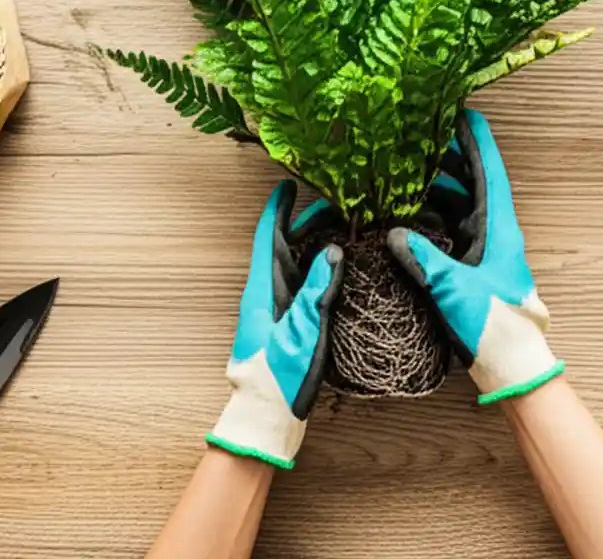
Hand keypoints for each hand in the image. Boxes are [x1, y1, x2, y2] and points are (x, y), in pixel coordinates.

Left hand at [207, 180, 344, 468]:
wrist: (264, 417)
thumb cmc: (277, 377)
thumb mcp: (300, 331)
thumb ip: (315, 291)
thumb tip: (332, 251)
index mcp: (262, 291)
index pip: (268, 238)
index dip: (278, 210)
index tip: (288, 185)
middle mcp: (265, 296)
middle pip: (283, 248)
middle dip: (304, 224)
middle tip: (333, 207)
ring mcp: (275, 312)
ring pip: (293, 267)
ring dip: (312, 246)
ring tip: (339, 231)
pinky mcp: (286, 326)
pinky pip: (300, 286)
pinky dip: (317, 271)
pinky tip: (335, 273)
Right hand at [387, 109, 561, 404]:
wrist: (512, 367)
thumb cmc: (494, 327)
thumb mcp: (454, 289)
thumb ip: (424, 259)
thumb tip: (397, 233)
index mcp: (500, 229)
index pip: (489, 172)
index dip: (476, 141)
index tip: (461, 113)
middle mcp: (494, 234)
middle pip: (471, 184)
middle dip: (447, 160)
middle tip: (418, 138)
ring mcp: (483, 252)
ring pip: (459, 207)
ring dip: (436, 189)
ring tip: (406, 171)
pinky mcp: (471, 270)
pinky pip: (450, 232)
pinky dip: (431, 219)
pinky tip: (407, 216)